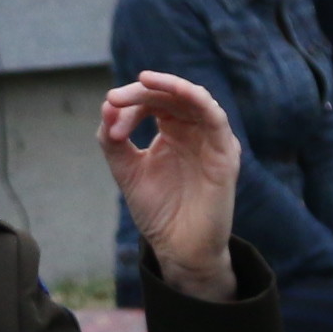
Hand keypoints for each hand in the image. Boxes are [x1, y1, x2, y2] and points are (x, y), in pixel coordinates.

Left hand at [100, 71, 239, 303]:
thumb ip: (113, 141)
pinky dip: (195, 98)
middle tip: (114, 100)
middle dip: (140, 93)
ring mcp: (211, 140)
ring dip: (167, 87)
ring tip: (142, 83)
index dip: (128, 107)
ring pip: (194, 97)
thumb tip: (107, 106)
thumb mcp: (127, 171)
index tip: (111, 130)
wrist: (178, 248)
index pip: (152, 102)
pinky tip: (175, 91)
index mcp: (173, 131)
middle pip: (170, 95)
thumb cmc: (158, 212)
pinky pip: (214, 116)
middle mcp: (194, 130)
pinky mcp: (225, 153)